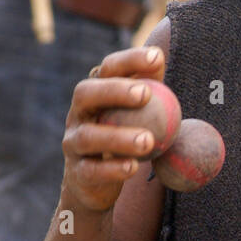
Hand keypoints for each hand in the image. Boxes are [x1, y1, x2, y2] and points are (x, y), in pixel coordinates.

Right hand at [61, 45, 165, 211]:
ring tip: (148, 141)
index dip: (130, 60)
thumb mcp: (141, 114)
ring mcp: (73, 143)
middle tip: (146, 94)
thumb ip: (152, 91)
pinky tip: (133, 167)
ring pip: (88, 136)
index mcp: (95, 93)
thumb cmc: (125, 138)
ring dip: (118, 137)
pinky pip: (92, 170)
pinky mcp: (77, 173)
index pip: (107, 69)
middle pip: (86, 93)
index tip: (157, 57)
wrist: (97, 182)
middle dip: (114, 90)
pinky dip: (113, 169)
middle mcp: (78, 113)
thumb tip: (166, 60)